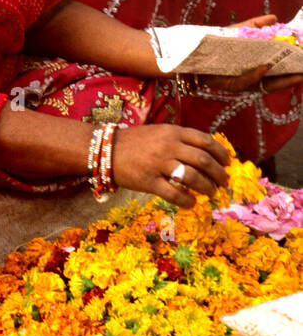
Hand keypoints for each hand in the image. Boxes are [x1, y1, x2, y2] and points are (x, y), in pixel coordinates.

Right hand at [112, 125, 229, 208]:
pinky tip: (191, 203)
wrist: (107, 150)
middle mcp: (168, 146)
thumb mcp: (160, 132)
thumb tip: (206, 155)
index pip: (205, 140)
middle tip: (223, 182)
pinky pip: (175, 194)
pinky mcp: (149, 181)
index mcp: (173, 132)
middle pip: (203, 160)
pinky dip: (187, 201)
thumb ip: (181, 140)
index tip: (228, 163)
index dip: (220, 153)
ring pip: (193, 178)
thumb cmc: (136, 142)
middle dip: (218, 174)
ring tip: (211, 193)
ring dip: (207, 188)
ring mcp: (159, 164)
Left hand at [204, 16, 302, 92]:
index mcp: (257, 68)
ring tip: (297, 75)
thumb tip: (275, 18)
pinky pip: (246, 81)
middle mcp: (252, 78)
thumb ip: (257, 25)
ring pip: (266, 85)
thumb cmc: (219, 41)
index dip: (293, 71)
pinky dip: (256, 75)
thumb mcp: (240, 31)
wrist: (195, 49)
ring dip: (282, 80)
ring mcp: (243, 82)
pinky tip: (265, 68)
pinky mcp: (231, 83)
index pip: (279, 72)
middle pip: (277, 82)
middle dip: (293, 79)